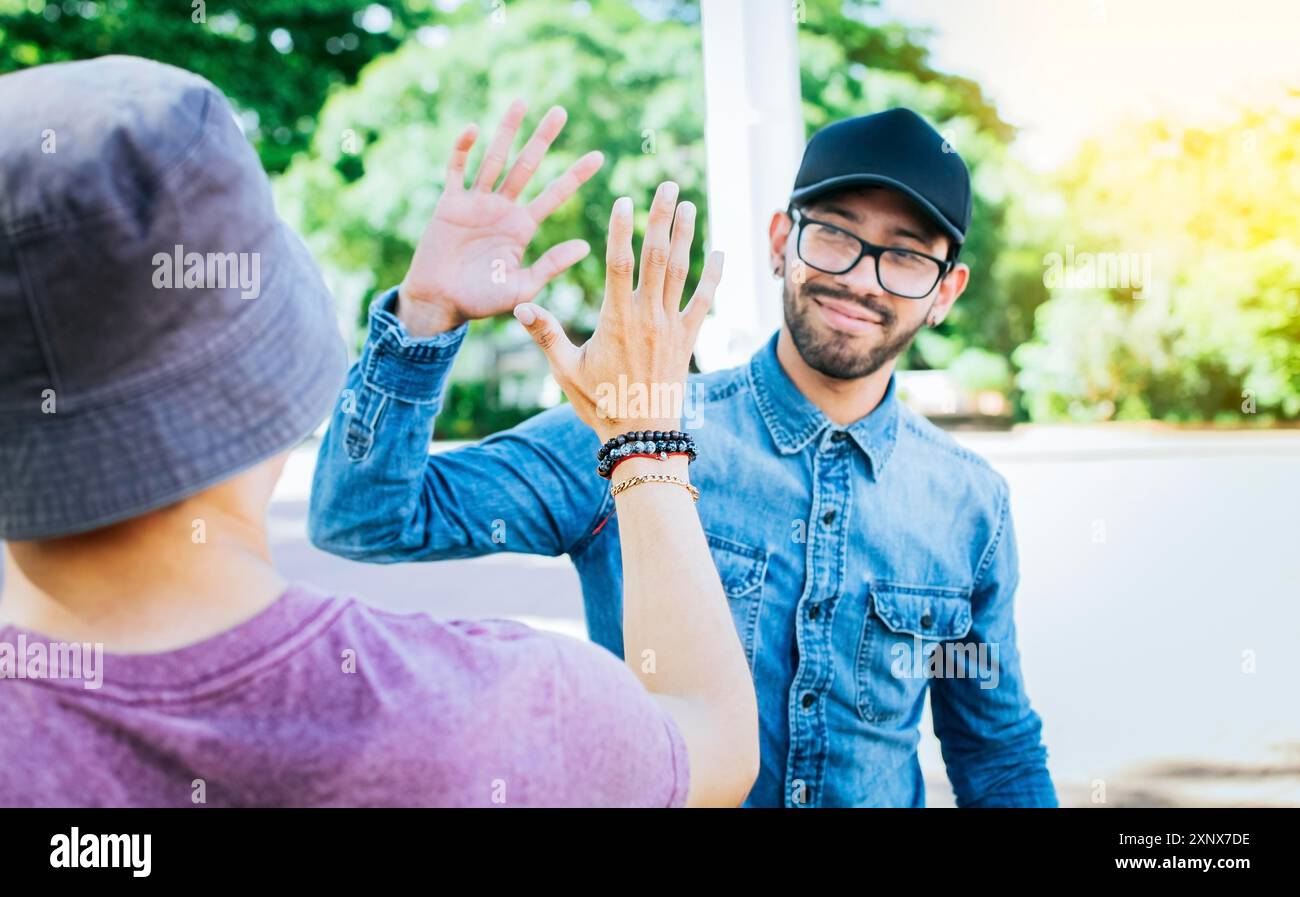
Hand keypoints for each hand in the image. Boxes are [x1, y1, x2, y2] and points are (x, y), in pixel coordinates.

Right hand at [397, 100, 604, 335]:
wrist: (440, 303)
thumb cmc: (481, 301)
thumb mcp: (522, 286)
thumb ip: (551, 265)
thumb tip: (585, 245)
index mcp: (522, 227)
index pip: (555, 195)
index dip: (575, 176)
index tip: (599, 156)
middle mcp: (503, 209)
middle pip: (527, 166)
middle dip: (543, 139)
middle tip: (561, 111)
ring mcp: (476, 203)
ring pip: (495, 159)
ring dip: (507, 131)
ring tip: (522, 102)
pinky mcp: (450, 203)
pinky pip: (457, 170)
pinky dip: (463, 150)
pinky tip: (474, 128)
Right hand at [513, 181, 723, 443]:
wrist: (642, 434)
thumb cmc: (599, 403)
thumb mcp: (565, 370)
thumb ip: (545, 334)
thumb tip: (517, 306)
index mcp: (616, 320)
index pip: (619, 264)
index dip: (621, 230)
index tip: (624, 200)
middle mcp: (647, 317)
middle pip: (657, 257)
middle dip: (662, 218)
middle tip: (669, 186)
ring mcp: (671, 327)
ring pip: (681, 272)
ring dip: (687, 237)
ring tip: (689, 205)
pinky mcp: (687, 339)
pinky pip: (703, 301)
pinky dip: (713, 277)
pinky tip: (720, 252)